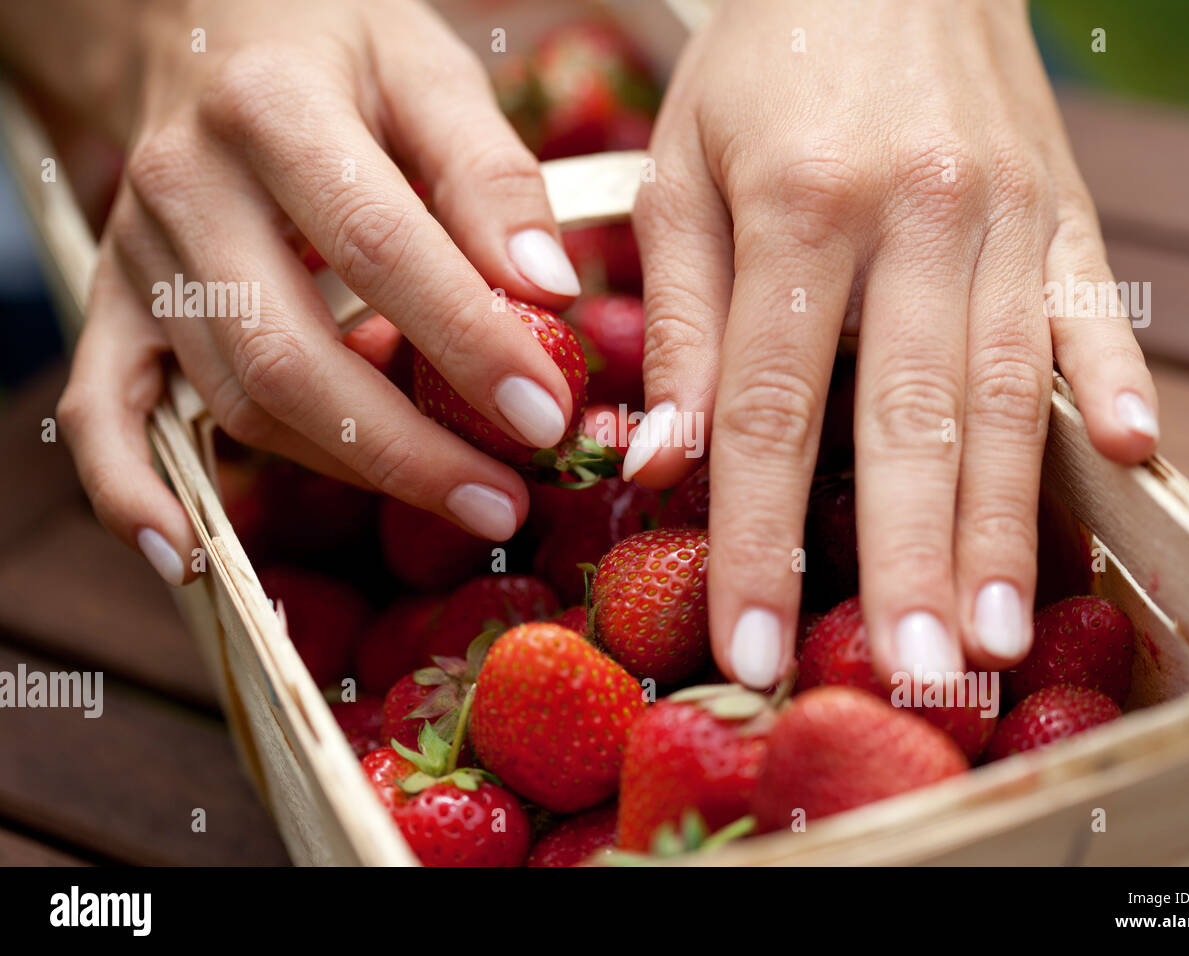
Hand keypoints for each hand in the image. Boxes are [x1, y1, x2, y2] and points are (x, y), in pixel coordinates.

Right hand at [55, 0, 582, 584]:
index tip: (545, 414)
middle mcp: (187, 188)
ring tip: (461, 499)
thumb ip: (489, 175)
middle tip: (506, 498)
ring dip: (347, 470)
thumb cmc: (336, 49)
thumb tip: (547, 290)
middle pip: (290, 354)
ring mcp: (140, 258)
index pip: (377, 246)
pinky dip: (134, 493)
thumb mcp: (427, 71)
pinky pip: (103, 411)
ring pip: (234, 401)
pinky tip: (187, 556)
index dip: (466, 342)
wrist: (202, 28)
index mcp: (273, 109)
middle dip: (408, 447)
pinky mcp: (116, 305)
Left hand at [625, 0, 1158, 687]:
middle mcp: (913, 215)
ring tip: (994, 631)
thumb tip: (662, 462)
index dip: (763, 536)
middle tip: (910, 679)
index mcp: (796, 208)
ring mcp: (1003, 212)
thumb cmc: (763, 68)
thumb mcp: (682, 172)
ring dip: (1004, 519)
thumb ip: (678, 319)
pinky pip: (1088, 305)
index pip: (772, 406)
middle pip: (908, 416)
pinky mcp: (1063, 207)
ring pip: (1005, 387)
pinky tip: (1129, 459)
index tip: (755, 644)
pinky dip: (1110, 380)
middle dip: (909, 561)